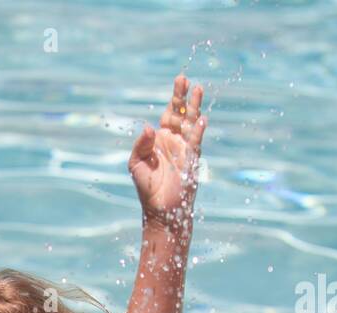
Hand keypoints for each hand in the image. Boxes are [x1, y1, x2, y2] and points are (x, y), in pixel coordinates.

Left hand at [129, 75, 206, 231]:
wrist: (160, 209)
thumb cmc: (147, 188)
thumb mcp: (136, 164)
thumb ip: (141, 145)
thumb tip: (149, 127)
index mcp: (160, 139)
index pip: (169, 113)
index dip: (174, 98)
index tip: (180, 80)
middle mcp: (174, 141)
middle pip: (181, 113)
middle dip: (183, 97)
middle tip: (185, 79)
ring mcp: (185, 149)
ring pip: (191, 123)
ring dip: (194, 108)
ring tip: (198, 89)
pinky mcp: (191, 160)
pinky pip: (195, 143)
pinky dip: (197, 131)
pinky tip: (201, 119)